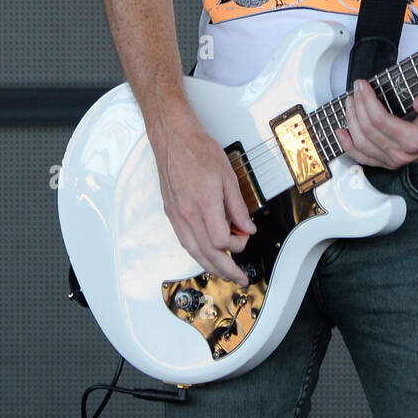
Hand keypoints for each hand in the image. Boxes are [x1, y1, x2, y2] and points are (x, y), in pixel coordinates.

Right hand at [151, 107, 256, 286]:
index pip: (222, 240)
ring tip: (224, 273)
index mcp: (204, 205)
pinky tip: (205, 255)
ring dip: (210, 266)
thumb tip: (246, 227)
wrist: (173, 139)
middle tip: (239, 278)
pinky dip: (197, 253)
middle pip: (207, 254)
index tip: (245, 238)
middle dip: (226, 270)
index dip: (237, 244)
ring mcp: (176, 216)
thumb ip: (238, 207)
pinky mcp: (171, 214)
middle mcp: (187, 214)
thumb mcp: (228, 177)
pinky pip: (184, 241)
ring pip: (193, 251)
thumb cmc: (198, 151)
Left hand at [334, 77, 417, 168]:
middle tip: (356, 89)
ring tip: (349, 103)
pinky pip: (364, 158)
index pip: (379, 120)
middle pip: (367, 130)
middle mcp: (402, 155)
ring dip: (351, 122)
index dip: (366, 100)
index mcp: (414, 140)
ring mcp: (395, 160)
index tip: (362, 85)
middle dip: (357, 107)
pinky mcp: (390, 161)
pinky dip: (349, 146)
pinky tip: (342, 134)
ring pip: (362, 144)